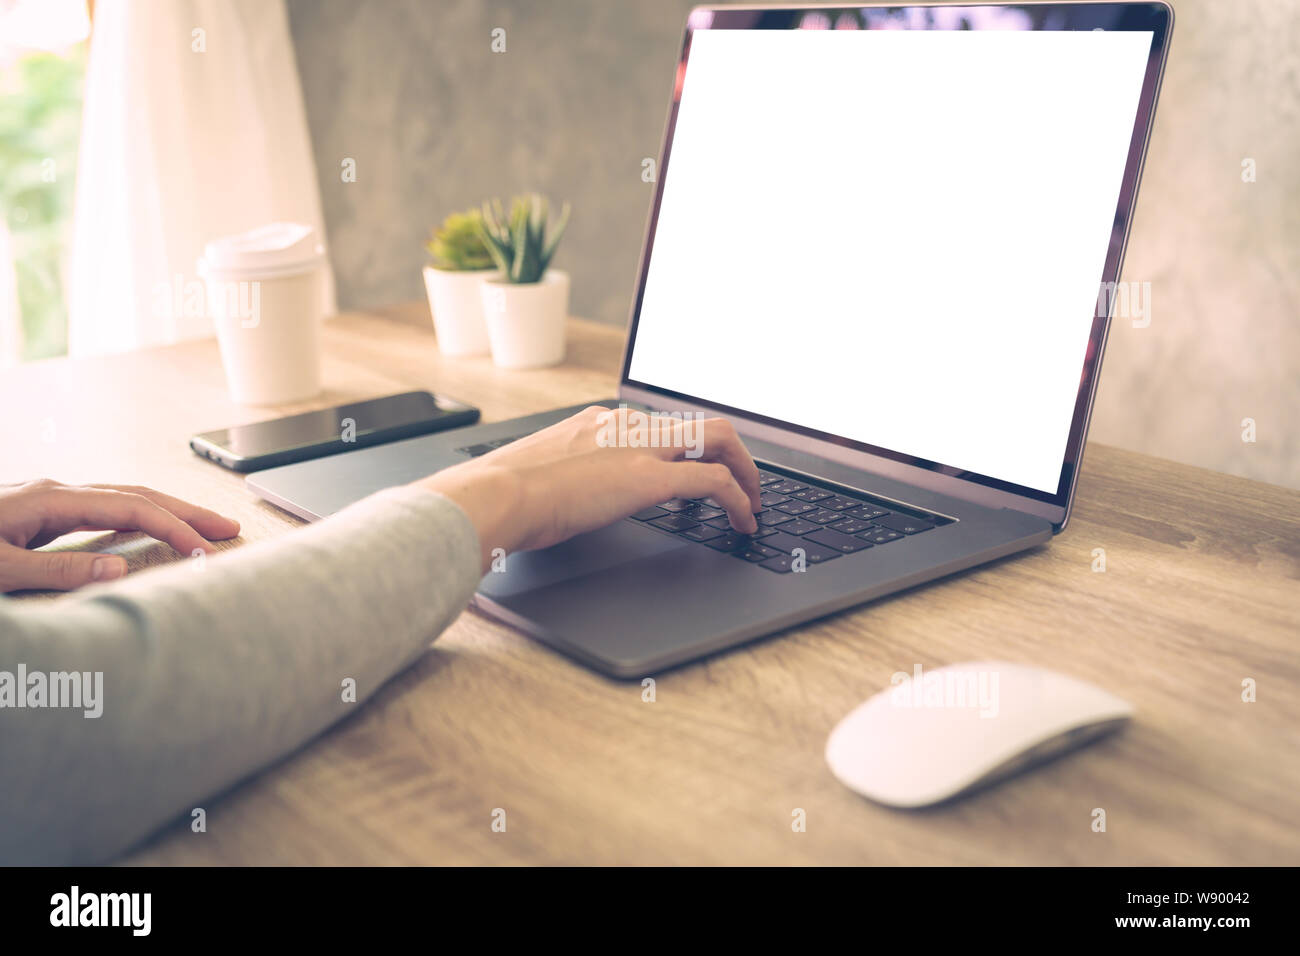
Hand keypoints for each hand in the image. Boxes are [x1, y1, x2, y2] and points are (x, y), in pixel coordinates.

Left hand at [0, 479, 240, 591]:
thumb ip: (56, 572)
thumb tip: (119, 571)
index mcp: (49, 500)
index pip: (131, 509)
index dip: (174, 528)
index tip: (207, 551)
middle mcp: (54, 493)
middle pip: (138, 494)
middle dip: (188, 510)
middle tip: (232, 528)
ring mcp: (47, 501)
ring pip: (124, 499)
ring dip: (168, 512)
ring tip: (203, 530)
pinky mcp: (40, 514)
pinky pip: (105, 510)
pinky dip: (139, 519)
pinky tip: (147, 532)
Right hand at [415, 406, 762, 570]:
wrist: (493, 494)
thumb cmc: (504, 495)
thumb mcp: (543, 475)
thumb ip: (567, 477)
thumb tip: (567, 501)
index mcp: (599, 422)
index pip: (663, 426)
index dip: (691, 452)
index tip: (698, 473)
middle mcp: (625, 425)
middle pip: (702, 424)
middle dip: (734, 455)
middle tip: (744, 487)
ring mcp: (639, 448)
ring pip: (719, 441)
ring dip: (745, 475)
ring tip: (751, 507)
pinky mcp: (646, 478)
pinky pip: (713, 483)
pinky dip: (738, 501)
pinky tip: (742, 523)